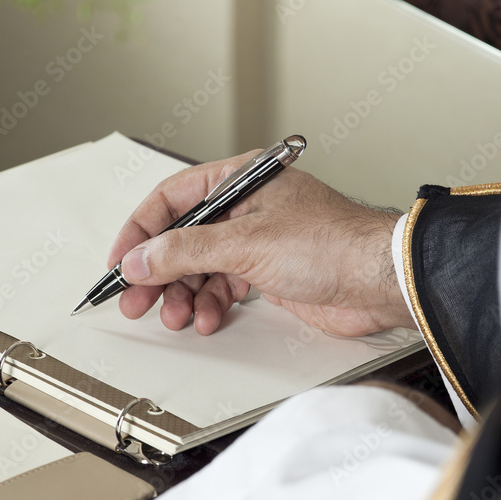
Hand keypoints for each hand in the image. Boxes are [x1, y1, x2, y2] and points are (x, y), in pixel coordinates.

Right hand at [107, 150, 416, 335]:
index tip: (121, 261)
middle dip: (158, 271)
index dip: (141, 230)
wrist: (379, 280)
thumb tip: (141, 259)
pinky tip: (209, 319)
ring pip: (201, 266)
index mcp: (240, 180)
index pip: (173, 199)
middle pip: (182, 237)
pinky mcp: (268, 271)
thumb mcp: (246, 243)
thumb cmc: (331, 243)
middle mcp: (245, 207)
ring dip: (184, 294)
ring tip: (176, 317)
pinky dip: (211, 304)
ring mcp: (256, 240)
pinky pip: (224, 286)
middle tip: (136, 301)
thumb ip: (186, 251)